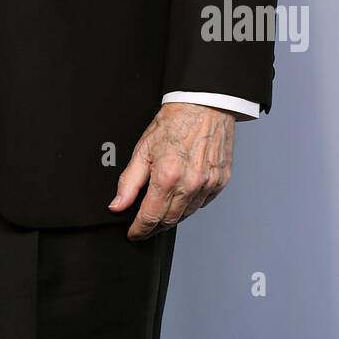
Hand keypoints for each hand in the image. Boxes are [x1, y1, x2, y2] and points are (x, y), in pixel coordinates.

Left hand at [108, 102, 234, 239]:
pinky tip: (180, 198)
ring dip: (171, 218)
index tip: (133, 234)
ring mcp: (208, 185)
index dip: (139, 230)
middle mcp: (190, 185)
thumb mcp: (142, 149)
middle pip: (169, 221)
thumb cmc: (175, 122)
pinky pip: (202, 204)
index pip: (150, 217)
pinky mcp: (220, 182)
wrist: (204, 105)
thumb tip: (117, 205)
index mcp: (168, 177)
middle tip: (143, 227)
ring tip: (160, 213)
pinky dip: (189, 206)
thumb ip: (129, 182)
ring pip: (186, 215)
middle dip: (154, 228)